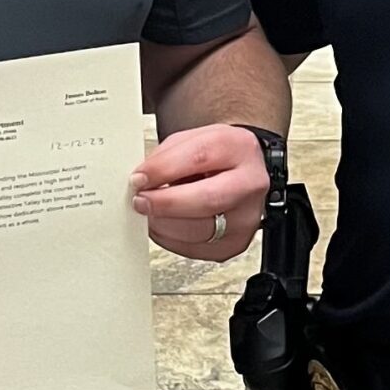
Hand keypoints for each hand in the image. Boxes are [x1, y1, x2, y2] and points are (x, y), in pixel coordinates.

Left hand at [131, 123, 269, 260]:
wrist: (242, 173)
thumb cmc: (216, 156)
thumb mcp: (192, 140)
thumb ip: (166, 157)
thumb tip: (142, 182)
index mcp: (239, 148)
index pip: (199, 158)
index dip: (163, 170)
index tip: (139, 178)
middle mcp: (250, 184)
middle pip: (206, 200)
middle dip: (164, 203)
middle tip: (140, 201)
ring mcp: (246, 218)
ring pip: (198, 231)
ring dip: (163, 223)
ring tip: (150, 212)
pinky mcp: (234, 244)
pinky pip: (194, 249)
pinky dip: (171, 238)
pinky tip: (166, 224)